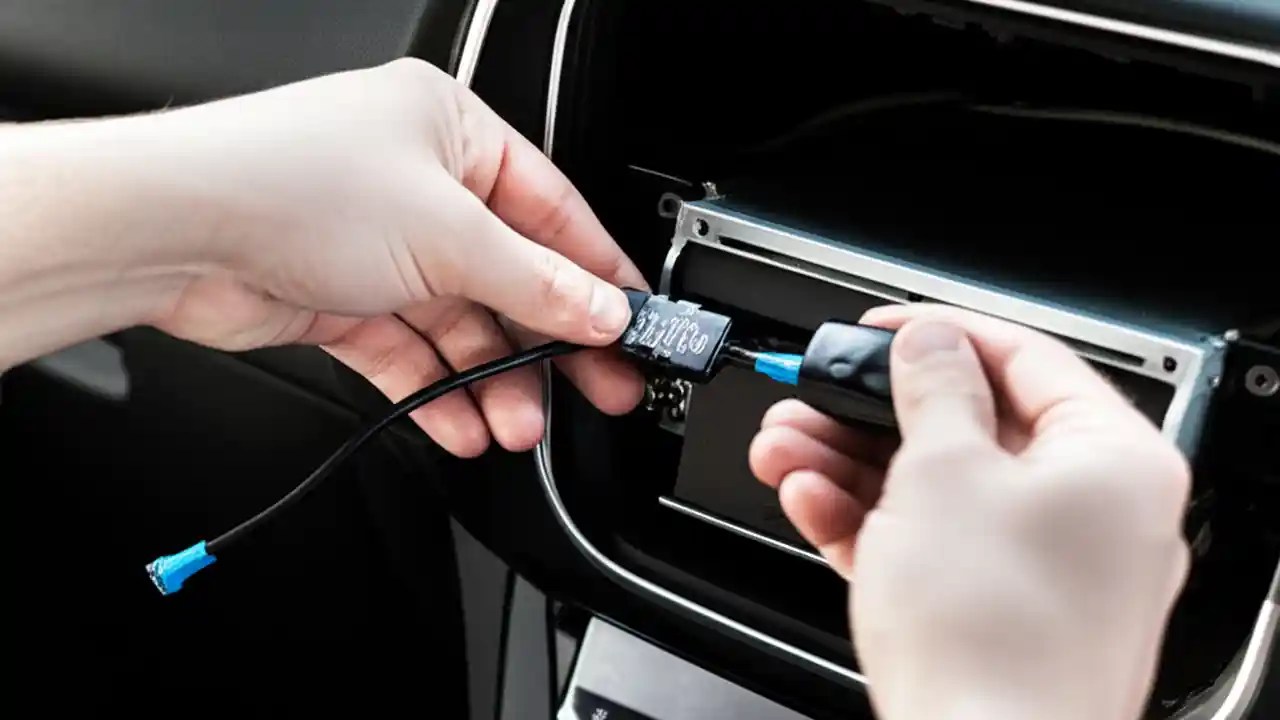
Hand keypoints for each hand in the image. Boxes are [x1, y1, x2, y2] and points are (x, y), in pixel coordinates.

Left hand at [13, 58, 646, 456]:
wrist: (170, 231)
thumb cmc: (289, 184)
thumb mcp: (448, 234)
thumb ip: (537, 283)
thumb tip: (602, 310)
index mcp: (452, 133)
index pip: (553, 211)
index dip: (597, 274)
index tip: (631, 326)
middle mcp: (417, 184)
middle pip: (510, 275)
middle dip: (550, 340)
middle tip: (598, 388)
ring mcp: (377, 245)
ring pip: (460, 323)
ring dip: (492, 379)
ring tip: (520, 422)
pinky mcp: (341, 298)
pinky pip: (409, 353)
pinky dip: (437, 392)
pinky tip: (465, 424)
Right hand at [750, 305, 1190, 719]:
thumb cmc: (992, 637)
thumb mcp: (944, 474)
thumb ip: (934, 391)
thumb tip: (929, 343)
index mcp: (1113, 462)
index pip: (1025, 359)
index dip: (942, 333)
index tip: (880, 328)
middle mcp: (1092, 514)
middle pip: (969, 429)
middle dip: (871, 414)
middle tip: (816, 399)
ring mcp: (1045, 570)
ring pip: (937, 490)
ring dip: (852, 466)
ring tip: (785, 450)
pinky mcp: (998, 614)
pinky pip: (931, 546)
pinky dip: (871, 523)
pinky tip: (812, 504)